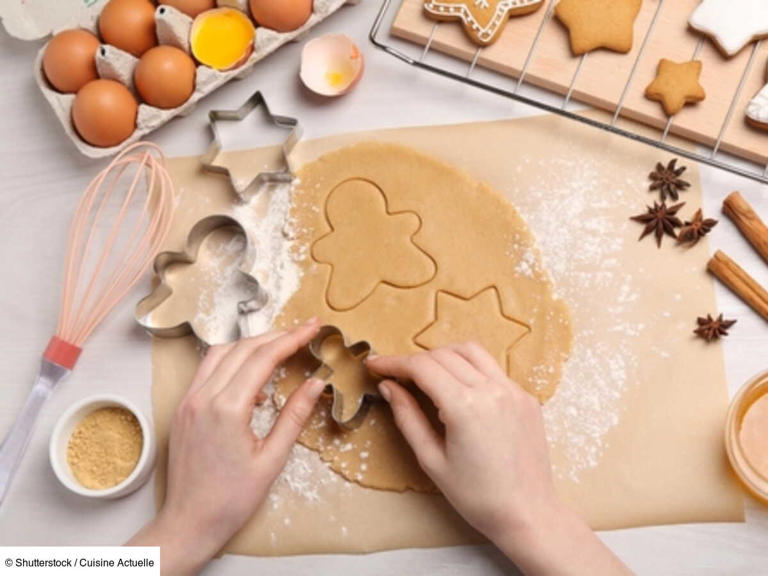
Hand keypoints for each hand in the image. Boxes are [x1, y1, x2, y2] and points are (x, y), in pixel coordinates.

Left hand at [129, 318, 324, 575]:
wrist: (189, 523)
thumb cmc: (231, 499)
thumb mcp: (272, 460)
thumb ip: (294, 416)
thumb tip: (315, 383)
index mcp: (227, 409)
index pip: (263, 358)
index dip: (291, 338)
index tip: (312, 327)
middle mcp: (202, 397)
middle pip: (242, 348)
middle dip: (275, 336)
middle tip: (303, 332)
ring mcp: (188, 401)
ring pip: (221, 353)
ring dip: (251, 345)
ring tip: (279, 348)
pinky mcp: (182, 408)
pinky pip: (207, 370)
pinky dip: (231, 362)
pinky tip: (251, 379)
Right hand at [366, 343, 629, 575]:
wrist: (528, 514)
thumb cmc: (477, 496)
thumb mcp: (431, 460)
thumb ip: (407, 417)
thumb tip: (389, 386)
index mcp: (464, 406)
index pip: (421, 367)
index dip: (393, 362)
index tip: (374, 365)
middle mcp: (491, 390)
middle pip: (443, 355)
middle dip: (414, 360)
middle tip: (395, 374)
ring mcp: (513, 390)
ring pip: (471, 352)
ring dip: (444, 355)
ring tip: (427, 374)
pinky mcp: (527, 397)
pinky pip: (493, 369)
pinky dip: (470, 369)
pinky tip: (460, 388)